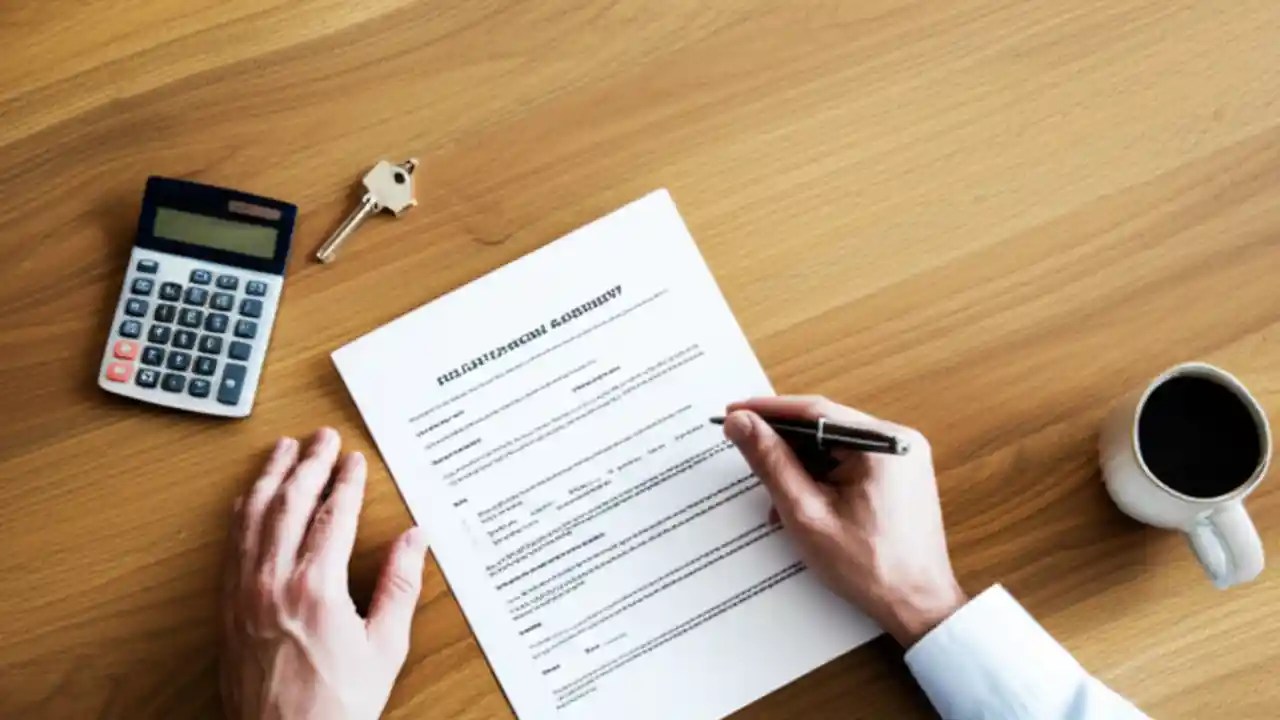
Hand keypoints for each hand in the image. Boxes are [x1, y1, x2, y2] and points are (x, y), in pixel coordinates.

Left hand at [221, 428, 428, 719]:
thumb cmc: (336, 706)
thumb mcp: (385, 648)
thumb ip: (399, 586)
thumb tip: (413, 539)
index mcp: (315, 588)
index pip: (331, 516)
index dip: (345, 481)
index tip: (354, 460)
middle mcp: (272, 582)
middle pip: (289, 504)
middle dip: (308, 464)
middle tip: (322, 437)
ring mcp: (243, 594)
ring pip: (252, 517)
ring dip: (268, 477)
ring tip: (283, 450)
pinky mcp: (226, 608)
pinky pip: (231, 544)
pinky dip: (242, 512)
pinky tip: (249, 498)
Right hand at [722, 396, 965, 647]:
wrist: (917, 605)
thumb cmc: (869, 567)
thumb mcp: (807, 513)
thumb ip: (771, 462)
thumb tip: (740, 422)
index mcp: (883, 444)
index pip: (814, 412)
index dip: (768, 411)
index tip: (733, 412)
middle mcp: (899, 441)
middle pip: (825, 427)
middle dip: (783, 445)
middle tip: (745, 452)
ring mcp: (903, 458)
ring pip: (835, 447)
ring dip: (801, 467)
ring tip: (775, 498)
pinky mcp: (899, 476)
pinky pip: (851, 463)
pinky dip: (823, 477)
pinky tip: (803, 502)